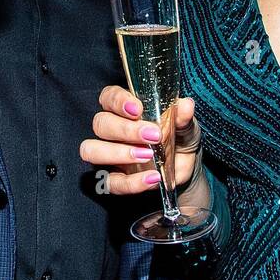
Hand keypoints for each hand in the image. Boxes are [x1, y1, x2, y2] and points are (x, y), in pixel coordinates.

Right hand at [80, 87, 202, 196]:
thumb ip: (183, 117)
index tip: (137, 109)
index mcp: (125, 108)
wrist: (185, 167)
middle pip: (100, 123)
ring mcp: (110, 155)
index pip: (108, 97)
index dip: (118, 101)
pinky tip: (152, 178)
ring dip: (118, 153)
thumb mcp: (185, 126)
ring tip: (147, 155)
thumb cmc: (179, 137)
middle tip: (154, 136)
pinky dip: (131, 182)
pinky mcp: (115, 179)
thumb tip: (186, 105)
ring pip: (92, 151)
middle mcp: (112, 130)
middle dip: (125, 130)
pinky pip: (111, 182)